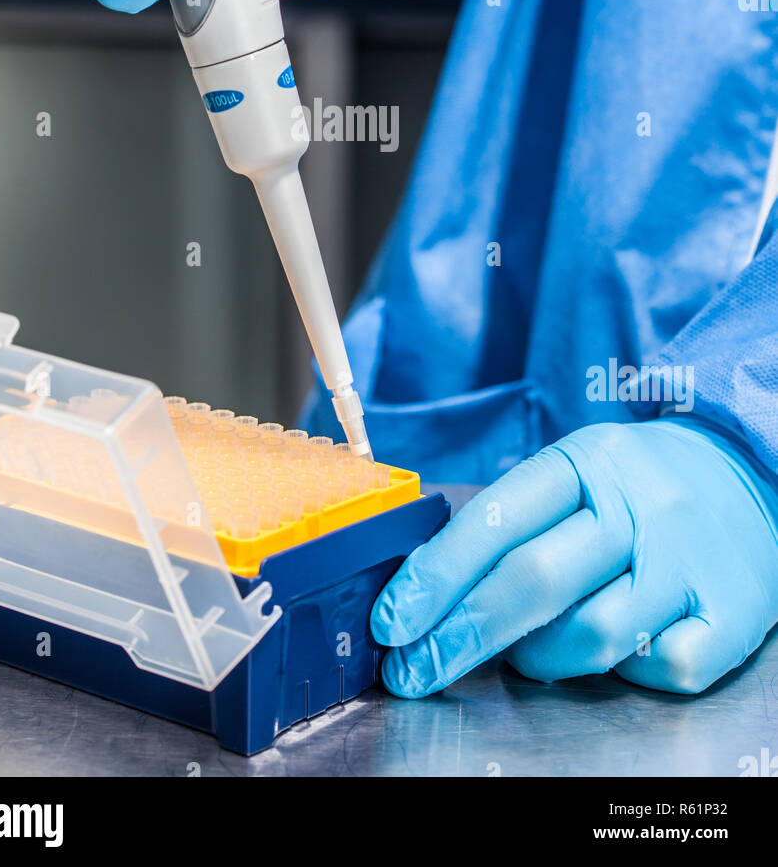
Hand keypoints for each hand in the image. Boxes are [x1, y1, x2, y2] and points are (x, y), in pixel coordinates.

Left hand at [371, 421, 777, 695]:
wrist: (748, 467)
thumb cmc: (638, 482)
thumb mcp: (577, 470)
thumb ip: (514, 519)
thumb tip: (428, 587)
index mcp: (588, 461)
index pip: (498, 518)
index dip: (436, 575)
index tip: (392, 622)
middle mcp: (640, 505)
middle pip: (534, 580)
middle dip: (461, 634)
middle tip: (415, 669)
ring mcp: (688, 561)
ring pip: (593, 634)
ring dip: (542, 658)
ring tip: (527, 655)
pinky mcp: (733, 612)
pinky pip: (665, 666)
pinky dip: (630, 673)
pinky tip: (616, 655)